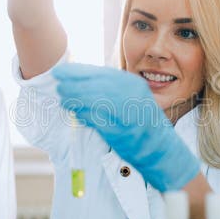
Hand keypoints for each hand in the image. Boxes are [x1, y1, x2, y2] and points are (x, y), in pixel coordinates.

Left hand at [52, 63, 199, 191]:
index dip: (79, 72)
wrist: (160, 148)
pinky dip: (85, 117)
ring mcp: (128, 114)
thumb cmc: (141, 121)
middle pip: (97, 86)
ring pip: (96, 102)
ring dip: (76, 100)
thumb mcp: (130, 96)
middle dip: (74, 84)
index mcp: (133, 85)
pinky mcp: (123, 133)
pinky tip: (77, 115)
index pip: (102, 74)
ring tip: (64, 99)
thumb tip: (80, 80)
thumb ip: (110, 88)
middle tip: (58, 84)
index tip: (62, 71)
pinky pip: (98, 121)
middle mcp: (133, 97)